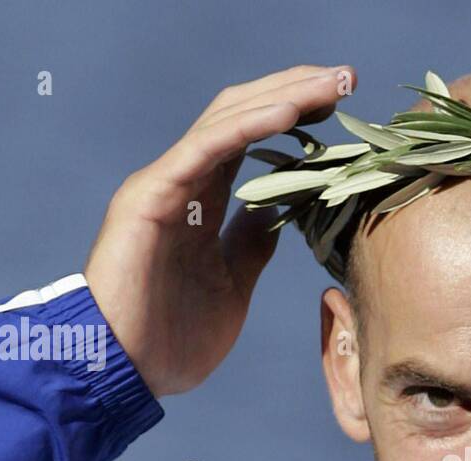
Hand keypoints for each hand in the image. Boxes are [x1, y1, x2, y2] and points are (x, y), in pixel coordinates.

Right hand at [84, 65, 356, 396]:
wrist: (123, 372)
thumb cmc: (170, 339)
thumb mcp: (232, 284)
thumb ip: (251, 243)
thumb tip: (279, 210)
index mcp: (200, 199)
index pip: (252, 137)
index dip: (296, 114)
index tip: (343, 106)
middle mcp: (181, 180)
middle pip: (242, 114)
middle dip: (297, 90)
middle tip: (347, 77)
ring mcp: (163, 184)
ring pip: (227, 120)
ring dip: (282, 96)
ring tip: (330, 84)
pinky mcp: (150, 197)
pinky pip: (205, 149)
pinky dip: (249, 126)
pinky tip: (290, 112)